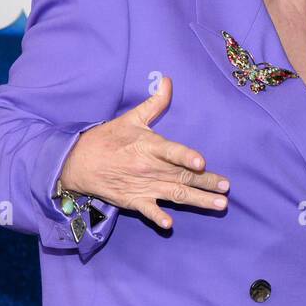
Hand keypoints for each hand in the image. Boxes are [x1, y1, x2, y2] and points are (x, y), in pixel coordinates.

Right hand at [58, 76, 229, 229]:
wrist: (78, 162)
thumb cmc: (109, 138)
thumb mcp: (131, 118)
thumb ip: (155, 103)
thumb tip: (168, 80)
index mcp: (149, 146)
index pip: (171, 151)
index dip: (186, 157)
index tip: (201, 162)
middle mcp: (149, 167)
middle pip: (183, 176)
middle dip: (207, 182)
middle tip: (227, 188)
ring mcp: (143, 186)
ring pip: (176, 194)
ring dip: (199, 200)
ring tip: (220, 204)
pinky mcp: (134, 200)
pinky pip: (149, 211)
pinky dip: (158, 217)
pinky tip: (169, 225)